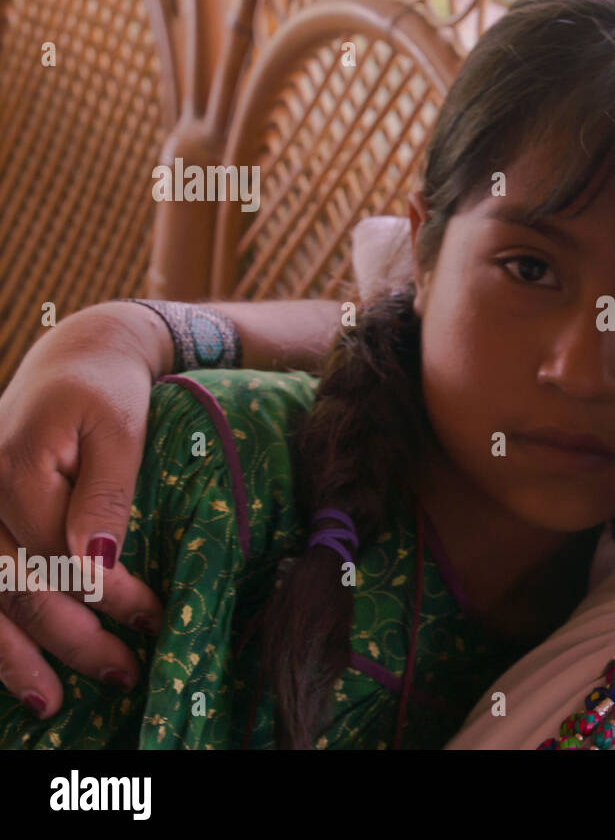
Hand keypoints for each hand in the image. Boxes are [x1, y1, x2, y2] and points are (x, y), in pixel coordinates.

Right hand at [0, 303, 169, 715]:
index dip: (106, 596)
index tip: (152, 620)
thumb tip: (96, 562)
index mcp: (14, 468)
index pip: (58, 555)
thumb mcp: (120, 428)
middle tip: (123, 674)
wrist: (77, 359)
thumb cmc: (107, 390)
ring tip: (51, 705)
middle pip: (17, 587)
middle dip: (71, 640)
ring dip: (16, 658)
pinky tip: (18, 673)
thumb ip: (107, 493)